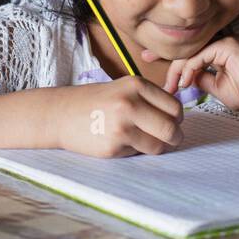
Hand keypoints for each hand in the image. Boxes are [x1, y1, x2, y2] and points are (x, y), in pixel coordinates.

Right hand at [52, 75, 183, 157]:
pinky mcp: (113, 147)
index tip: (170, 122)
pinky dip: (134, 150)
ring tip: (141, 140)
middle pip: (171, 129)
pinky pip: (138, 153)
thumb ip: (149, 99)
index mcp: (136, 85)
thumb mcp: (123, 88)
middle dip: (174, 138)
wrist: (60, 114)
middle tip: (169, 139)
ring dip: (156, 147)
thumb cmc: (94, 101)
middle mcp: (130, 104)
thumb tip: (179, 118)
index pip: (175, 108)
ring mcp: (121, 127)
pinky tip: (119, 142)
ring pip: (158, 146)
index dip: (177, 119)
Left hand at [152, 35, 238, 115]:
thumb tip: (183, 79)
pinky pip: (200, 55)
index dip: (168, 54)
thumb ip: (200, 80)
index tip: (148, 60)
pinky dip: (190, 68)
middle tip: (148, 66)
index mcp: (217, 51)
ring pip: (190, 51)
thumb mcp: (217, 88)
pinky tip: (185, 83)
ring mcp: (224, 42)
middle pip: (185, 47)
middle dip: (164, 57)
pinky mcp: (228, 45)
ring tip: (173, 87)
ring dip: (177, 70)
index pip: (188, 50)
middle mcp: (220, 42)